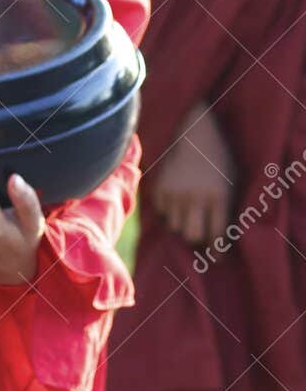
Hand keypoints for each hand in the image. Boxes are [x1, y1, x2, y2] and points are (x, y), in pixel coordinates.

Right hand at [151, 103, 235, 245]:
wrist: (192, 132)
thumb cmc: (219, 159)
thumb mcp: (231, 182)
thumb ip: (226, 207)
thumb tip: (220, 238)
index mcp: (218, 196)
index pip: (216, 234)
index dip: (217, 250)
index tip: (218, 257)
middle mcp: (194, 197)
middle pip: (191, 236)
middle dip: (197, 240)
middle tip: (202, 239)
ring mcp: (173, 193)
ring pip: (175, 226)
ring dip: (183, 224)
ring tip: (190, 215)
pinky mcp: (158, 188)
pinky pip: (163, 212)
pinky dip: (170, 211)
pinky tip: (178, 199)